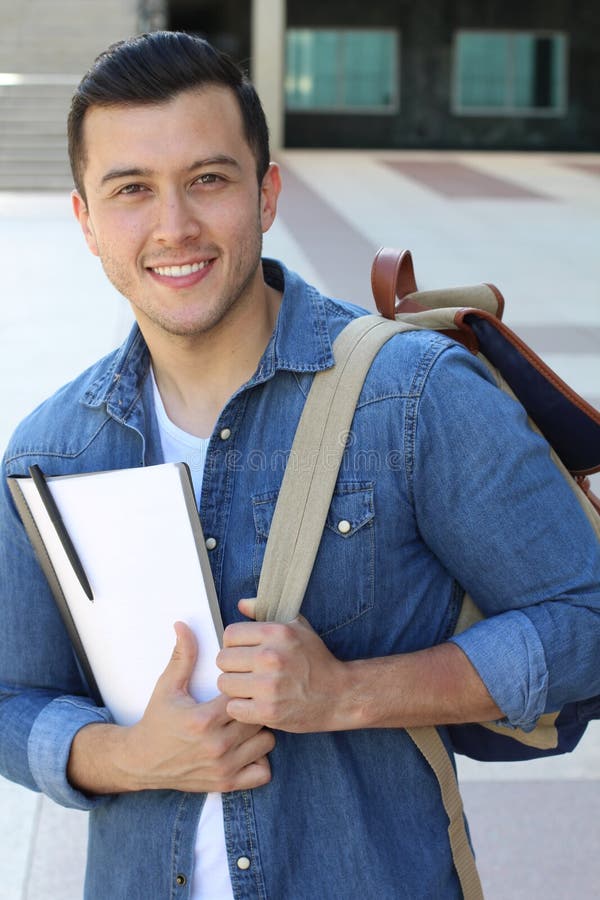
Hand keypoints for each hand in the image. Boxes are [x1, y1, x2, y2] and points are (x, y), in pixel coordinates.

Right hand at [68, 622, 274, 794]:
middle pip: (258, 716)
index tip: (240, 684)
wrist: (141, 762)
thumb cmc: (157, 720)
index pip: (243, 695)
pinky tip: (247, 747)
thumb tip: (183, 625)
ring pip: (266, 742)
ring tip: (246, 723)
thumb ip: (182, 656)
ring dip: (259, 731)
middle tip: (247, 701)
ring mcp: (223, 767)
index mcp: (203, 719)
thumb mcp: (167, 686)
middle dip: (255, 705)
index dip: (245, 686)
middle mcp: (216, 745)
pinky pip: (262, 772)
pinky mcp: (226, 784)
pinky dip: (259, 760)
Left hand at [216, 600, 347, 732]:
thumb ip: (265, 612)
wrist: (339, 694)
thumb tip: (241, 604)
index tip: (244, 653)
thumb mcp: (297, 626)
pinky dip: (240, 708)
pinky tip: (254, 704)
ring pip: (224, 684)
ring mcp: (269, 685)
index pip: (229, 634)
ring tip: (249, 688)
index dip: (233, 644)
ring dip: (234, 688)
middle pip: (223, 659)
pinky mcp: (269, 711)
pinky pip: (233, 707)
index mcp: (276, 632)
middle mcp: (271, 656)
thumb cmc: (315, 659)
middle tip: (246, 672)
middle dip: (232, 666)